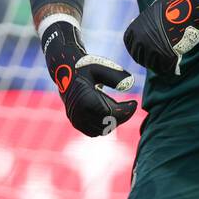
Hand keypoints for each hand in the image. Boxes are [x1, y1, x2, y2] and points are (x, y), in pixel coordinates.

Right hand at [42, 19, 137, 136]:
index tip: (134, 103)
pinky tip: (111, 113)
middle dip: (122, 116)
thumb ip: (116, 75)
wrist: (64, 69)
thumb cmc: (85, 66)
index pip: (111, 114)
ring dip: (113, 122)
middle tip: (130, 105)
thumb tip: (131, 83)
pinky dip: (103, 125)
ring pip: (101, 130)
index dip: (126, 110)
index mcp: (84, 100)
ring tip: (120, 108)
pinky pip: (93, 131)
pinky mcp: (75, 122)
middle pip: (107, 123)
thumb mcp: (101, 67)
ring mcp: (75, 119)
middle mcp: (78, 112)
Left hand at [122, 0, 198, 75]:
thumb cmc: (175, 7)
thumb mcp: (154, 8)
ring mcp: (152, 49)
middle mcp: (140, 40)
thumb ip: (144, 18)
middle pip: (139, 57)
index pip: (129, 45)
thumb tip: (133, 21)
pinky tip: (174, 66)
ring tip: (168, 61)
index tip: (147, 49)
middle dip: (147, 58)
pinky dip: (168, 69)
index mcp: (135, 28)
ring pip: (151, 64)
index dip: (137, 48)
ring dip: (158, 64)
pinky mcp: (164, 57)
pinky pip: (163, 68)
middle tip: (159, 57)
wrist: (191, 11)